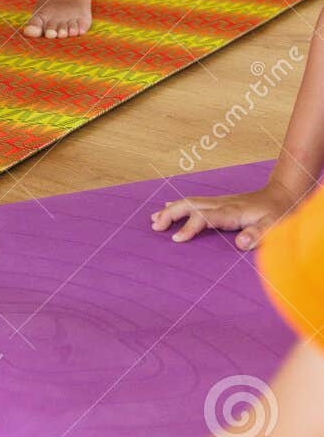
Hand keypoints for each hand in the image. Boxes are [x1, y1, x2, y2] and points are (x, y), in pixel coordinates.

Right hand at [151, 184, 300, 249]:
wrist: (282, 194)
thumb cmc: (279, 213)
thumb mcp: (275, 225)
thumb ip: (258, 234)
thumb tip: (240, 243)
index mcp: (232, 211)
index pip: (205, 218)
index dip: (189, 227)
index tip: (176, 239)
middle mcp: (222, 204)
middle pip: (190, 205)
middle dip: (171, 214)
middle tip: (155, 226)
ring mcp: (219, 201)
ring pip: (190, 202)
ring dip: (171, 209)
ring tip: (154, 219)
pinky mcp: (220, 203)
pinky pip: (194, 203)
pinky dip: (178, 205)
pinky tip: (168, 208)